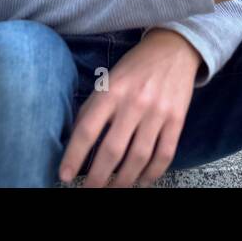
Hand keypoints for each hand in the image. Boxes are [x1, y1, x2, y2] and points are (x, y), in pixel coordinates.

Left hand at [58, 29, 200, 187]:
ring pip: (139, 158)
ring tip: (113, 189)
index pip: (88, 130)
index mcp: (111, 91)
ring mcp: (158, 113)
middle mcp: (134, 103)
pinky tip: (141, 181)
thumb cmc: (134, 68)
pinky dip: (152, 174)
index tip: (64, 176)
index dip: (74, 156)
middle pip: (113, 150)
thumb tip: (75, 143)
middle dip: (98, 177)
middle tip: (89, 190)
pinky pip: (164, 155)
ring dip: (124, 181)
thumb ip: (92, 109)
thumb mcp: (107, 81)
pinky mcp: (177, 120)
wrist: (173, 50)